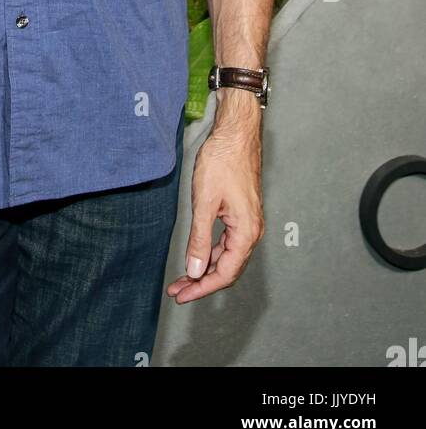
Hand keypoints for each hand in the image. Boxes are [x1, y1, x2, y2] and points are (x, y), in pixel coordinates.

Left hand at [166, 120, 263, 302]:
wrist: (235, 133)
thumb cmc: (222, 161)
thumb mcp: (204, 202)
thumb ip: (199, 239)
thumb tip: (194, 270)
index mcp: (246, 232)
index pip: (224, 273)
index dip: (202, 287)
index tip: (181, 295)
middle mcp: (252, 231)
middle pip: (227, 269)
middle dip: (201, 281)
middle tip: (177, 290)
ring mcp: (248, 222)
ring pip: (227, 256)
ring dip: (205, 267)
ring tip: (182, 277)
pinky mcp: (242, 213)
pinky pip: (227, 242)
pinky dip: (210, 251)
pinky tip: (197, 255)